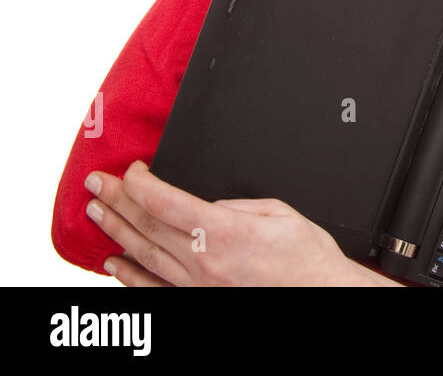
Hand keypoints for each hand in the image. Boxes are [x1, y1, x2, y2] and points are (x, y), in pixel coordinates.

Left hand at [84, 160, 380, 285]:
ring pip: (143, 254)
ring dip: (116, 231)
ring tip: (96, 212)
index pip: (165, 202)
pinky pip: (152, 288)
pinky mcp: (198, 300)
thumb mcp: (279, 214)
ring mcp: (197, 284)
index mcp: (225, 231)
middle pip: (147, 225)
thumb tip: (210, 204)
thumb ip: (239, 206)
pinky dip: (128, 276)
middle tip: (96, 183)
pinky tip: (114, 263)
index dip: (140, 183)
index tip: (131, 169)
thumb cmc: (307, 259)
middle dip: (118, 200)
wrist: (320, 294)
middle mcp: (204, 260)